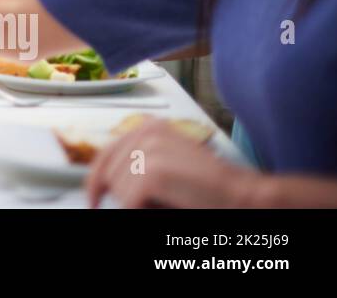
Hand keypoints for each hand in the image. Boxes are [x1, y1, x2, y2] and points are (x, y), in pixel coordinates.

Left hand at [86, 118, 257, 207]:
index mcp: (149, 126)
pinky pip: (129, 201)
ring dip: (135, 202)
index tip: (92, 199)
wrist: (243, 195)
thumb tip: (102, 179)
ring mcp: (149, 149)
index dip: (95, 180)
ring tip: (166, 201)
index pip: (105, 153)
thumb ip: (137, 162)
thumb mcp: (167, 164)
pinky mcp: (154, 171)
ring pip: (117, 188)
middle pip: (108, 172)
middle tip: (141, 205)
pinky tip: (165, 205)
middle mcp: (146, 131)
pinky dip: (141, 210)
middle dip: (120, 195)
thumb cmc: (208, 187)